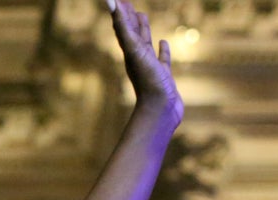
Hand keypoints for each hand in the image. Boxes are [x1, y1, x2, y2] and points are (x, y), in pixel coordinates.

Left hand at [111, 1, 183, 126]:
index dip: (119, 11)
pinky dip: (162, 49)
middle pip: (131, 31)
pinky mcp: (163, 75)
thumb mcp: (135, 51)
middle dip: (128, 16)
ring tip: (143, 16)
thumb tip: (113, 5)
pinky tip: (164, 42)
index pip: (122, 26)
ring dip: (143, 29)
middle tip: (126, 2)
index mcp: (129, 50)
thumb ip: (124, 29)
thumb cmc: (147, 82)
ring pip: (144, 42)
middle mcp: (137, 57)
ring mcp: (150, 66)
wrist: (159, 110)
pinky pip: (162, 58)